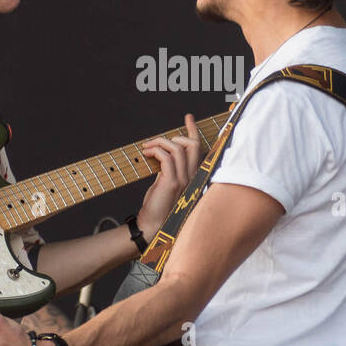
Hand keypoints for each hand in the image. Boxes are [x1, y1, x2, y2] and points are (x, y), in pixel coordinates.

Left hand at [135, 114, 201, 237]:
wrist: (152, 227)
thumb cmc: (157, 208)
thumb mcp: (164, 184)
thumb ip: (168, 170)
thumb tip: (162, 155)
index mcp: (193, 177)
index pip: (199, 150)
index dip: (193, 131)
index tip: (188, 118)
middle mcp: (193, 177)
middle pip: (193, 145)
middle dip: (177, 134)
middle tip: (155, 139)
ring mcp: (184, 180)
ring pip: (177, 148)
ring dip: (159, 143)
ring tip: (146, 148)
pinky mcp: (172, 183)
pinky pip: (166, 157)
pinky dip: (155, 150)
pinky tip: (146, 153)